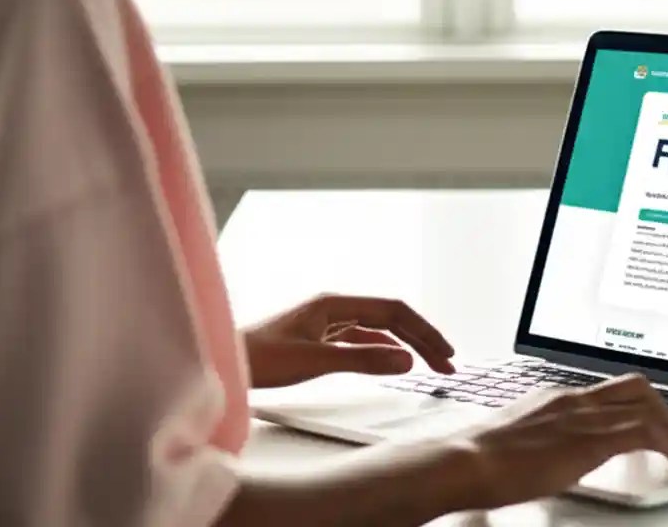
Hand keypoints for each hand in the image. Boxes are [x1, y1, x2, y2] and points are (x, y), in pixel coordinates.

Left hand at [243, 294, 455, 388]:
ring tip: (430, 364)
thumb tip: (407, 360)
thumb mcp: (314, 361)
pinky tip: (394, 363)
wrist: (220, 364)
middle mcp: (333, 308)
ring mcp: (325, 323)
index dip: (424, 331)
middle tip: (447, 363)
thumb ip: (362, 361)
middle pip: (391, 318)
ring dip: (406, 346)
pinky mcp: (318, 339)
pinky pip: (362, 341)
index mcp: (334, 303)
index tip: (445, 352)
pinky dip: (384, 352)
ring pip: (378, 330)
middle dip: (422, 339)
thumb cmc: (256, 358)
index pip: (394, 311)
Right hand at [454, 373, 667, 509]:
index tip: (646, 422)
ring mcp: (584, 416)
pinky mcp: (592, 439)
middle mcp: (574, 399)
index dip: (635, 405)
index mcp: (556, 398)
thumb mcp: (520, 439)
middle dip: (659, 408)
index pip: (607, 391)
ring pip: (645, 405)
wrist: (469, 461)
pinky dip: (666, 442)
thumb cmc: (482, 458)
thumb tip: (554, 456)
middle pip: (634, 387)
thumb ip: (544, 441)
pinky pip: (643, 431)